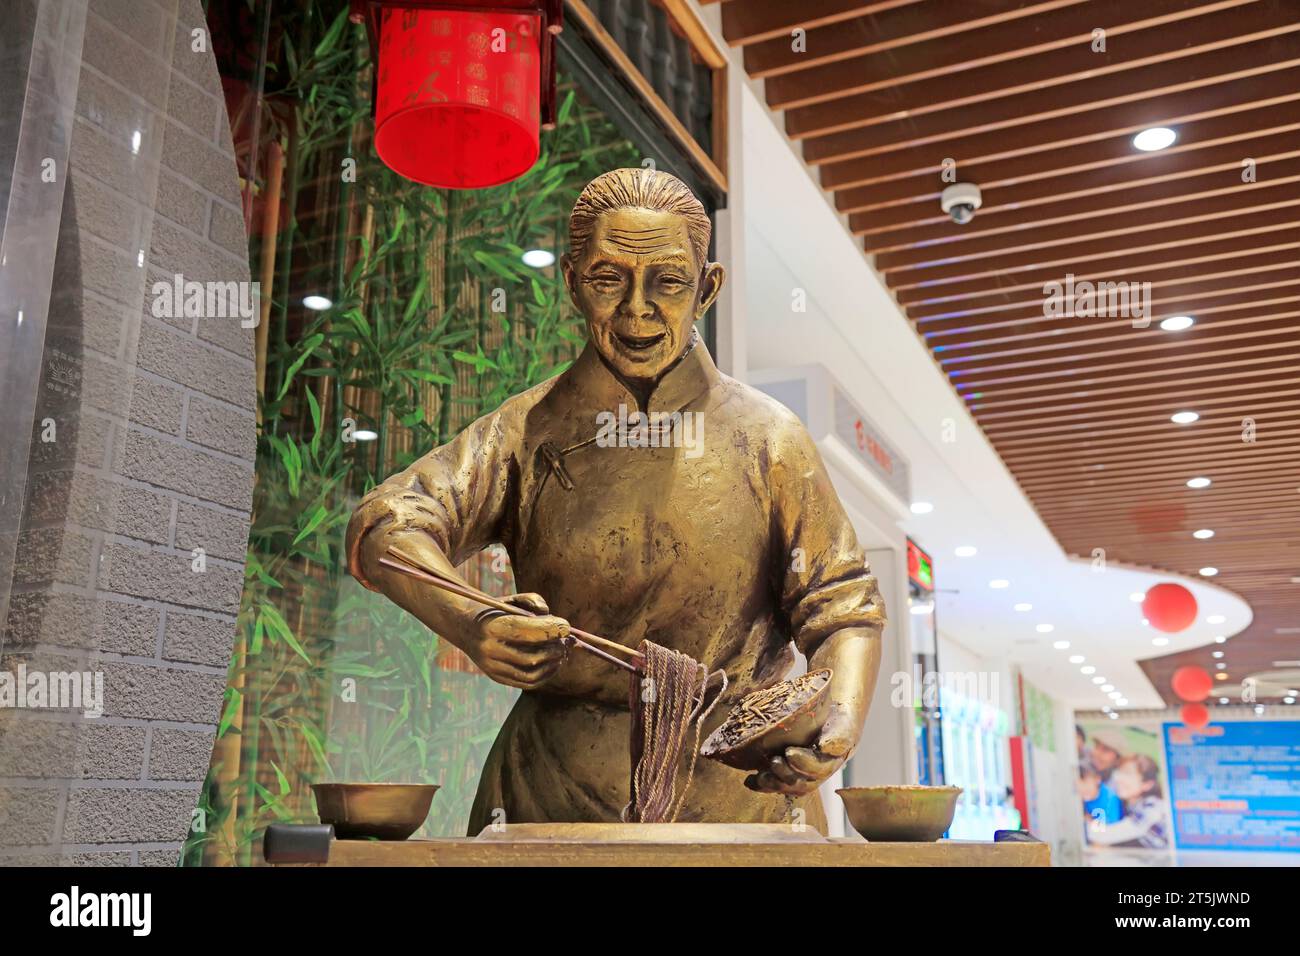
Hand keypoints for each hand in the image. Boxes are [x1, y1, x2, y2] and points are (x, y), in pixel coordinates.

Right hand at [467, 593, 569, 689]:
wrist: (465, 626)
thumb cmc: (495, 611)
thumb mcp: (512, 599)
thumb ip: (533, 600)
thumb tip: (549, 614)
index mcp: (493, 626)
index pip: (528, 632)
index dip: (552, 630)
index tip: (566, 626)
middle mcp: (490, 649)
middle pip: (532, 657)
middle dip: (555, 650)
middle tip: (566, 641)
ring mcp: (492, 667)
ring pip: (531, 673)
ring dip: (552, 665)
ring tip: (561, 653)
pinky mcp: (496, 677)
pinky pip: (526, 683)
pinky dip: (545, 676)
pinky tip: (553, 664)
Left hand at [744, 698, 861, 796]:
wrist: (832, 723)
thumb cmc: (837, 723)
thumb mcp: (843, 726)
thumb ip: (837, 738)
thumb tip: (825, 746)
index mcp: (831, 762)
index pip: (819, 767)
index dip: (804, 763)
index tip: (789, 753)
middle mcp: (817, 774)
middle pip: (801, 783)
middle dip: (785, 775)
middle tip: (773, 761)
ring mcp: (802, 776)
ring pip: (788, 786)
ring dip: (772, 783)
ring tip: (759, 777)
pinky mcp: (787, 774)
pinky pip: (776, 784)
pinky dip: (761, 785)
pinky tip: (749, 781)